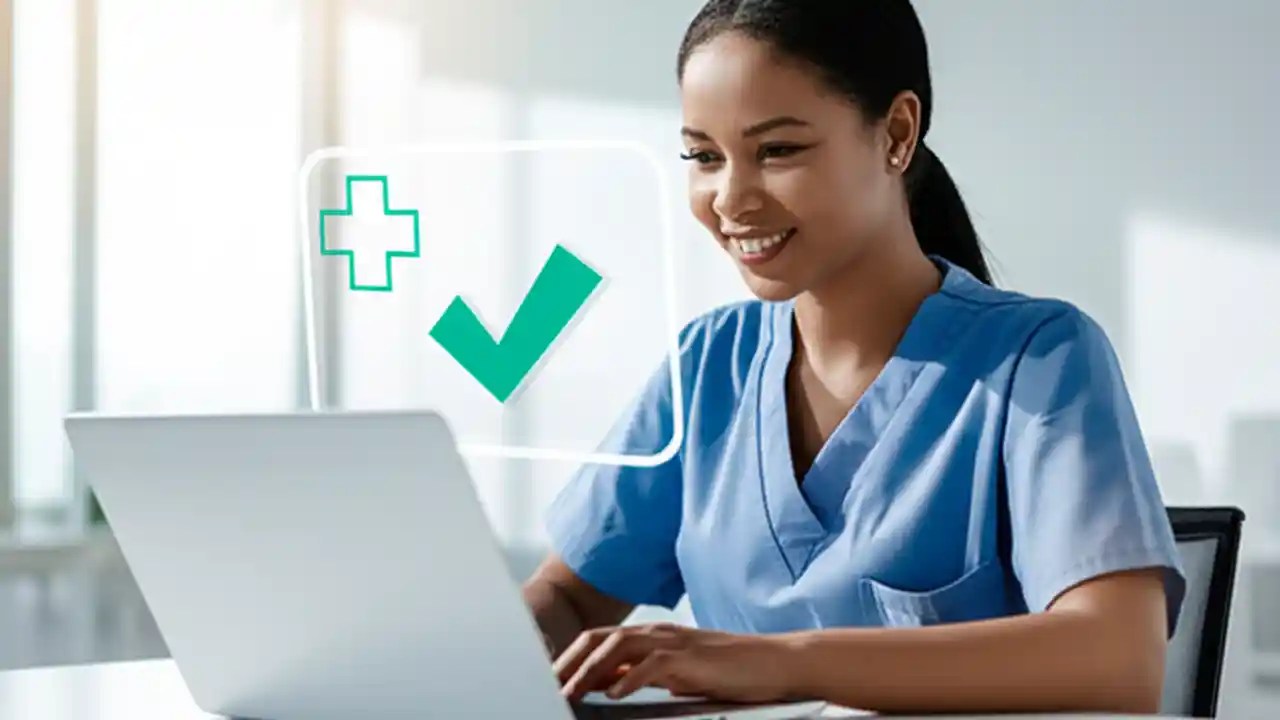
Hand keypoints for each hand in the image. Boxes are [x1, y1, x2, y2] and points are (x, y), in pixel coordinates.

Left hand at [553, 623, 799, 702]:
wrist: (774, 662)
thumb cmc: (730, 671)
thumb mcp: (678, 673)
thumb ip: (645, 674)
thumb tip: (611, 684)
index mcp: (653, 637)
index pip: (600, 641)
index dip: (570, 657)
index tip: (547, 678)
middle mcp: (658, 634)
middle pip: (600, 640)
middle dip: (569, 663)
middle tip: (546, 686)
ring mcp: (675, 643)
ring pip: (619, 648)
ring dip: (590, 671)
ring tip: (570, 693)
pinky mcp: (692, 658)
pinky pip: (653, 665)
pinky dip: (631, 679)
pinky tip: (615, 695)